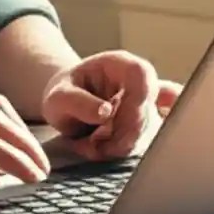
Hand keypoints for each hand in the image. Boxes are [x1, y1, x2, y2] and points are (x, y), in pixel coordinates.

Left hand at [40, 50, 181, 161]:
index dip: (134, 103)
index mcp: (119, 64)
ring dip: (120, 147)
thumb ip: (78, 103)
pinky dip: (132, 150)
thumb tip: (106, 112)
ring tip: (93, 145)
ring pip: (149, 132)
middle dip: (121, 136)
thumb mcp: (58, 98)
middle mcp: (140, 81)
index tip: (111, 129)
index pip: (141, 75)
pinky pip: (155, 139)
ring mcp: (149, 104)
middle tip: (93, 145)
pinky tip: (112, 149)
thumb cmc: (64, 96)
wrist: (68, 108)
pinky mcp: (150, 124)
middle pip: (147, 109)